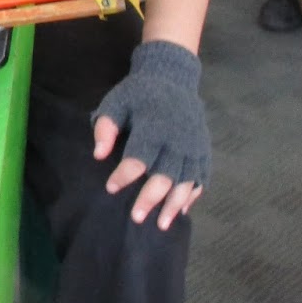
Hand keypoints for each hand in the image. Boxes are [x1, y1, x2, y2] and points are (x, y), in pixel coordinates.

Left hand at [91, 40, 209, 228]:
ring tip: (162, 225)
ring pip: (186, 180)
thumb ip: (106, 127)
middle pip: (166, 174)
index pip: (140, 156)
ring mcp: (194, 145)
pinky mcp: (203, 149)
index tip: (111, 187)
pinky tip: (181, 211)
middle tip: (136, 217)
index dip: (125, 175)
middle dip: (151, 197)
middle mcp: (178, 138)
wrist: (172, 77)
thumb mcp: (116, 101)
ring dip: (174, 204)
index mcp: (155, 125)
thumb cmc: (139, 94)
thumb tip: (98, 155)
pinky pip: (201, 176)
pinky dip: (193, 195)